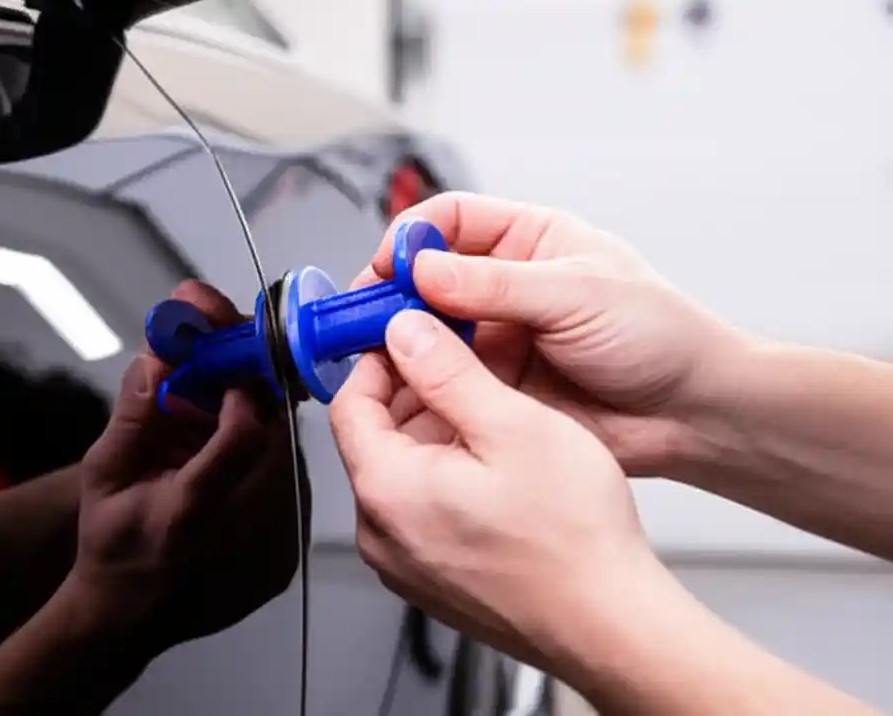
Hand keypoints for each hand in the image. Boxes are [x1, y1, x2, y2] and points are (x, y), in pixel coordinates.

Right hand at [69, 280, 305, 652]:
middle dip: (249, 399)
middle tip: (220, 382)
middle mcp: (247, 529)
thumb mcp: (103, 473)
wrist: (127, 616)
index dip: (240, 393)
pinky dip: (261, 468)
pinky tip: (227, 469)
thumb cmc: (111, 542)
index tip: (221, 373)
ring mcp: (274, 546)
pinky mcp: (287, 555)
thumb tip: (158, 354)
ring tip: (212, 434)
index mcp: (194, 509)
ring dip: (254, 432)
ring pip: (282, 460)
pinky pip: (285, 491)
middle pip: (273, 439)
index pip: (244, 436)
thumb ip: (134, 414)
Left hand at [329, 309, 674, 684]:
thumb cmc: (572, 538)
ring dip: (434, 436)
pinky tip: (496, 468)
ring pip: (400, 475)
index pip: (348, 405)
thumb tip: (404, 332)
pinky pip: (420, 512)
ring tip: (490, 415)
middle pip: (374, 440)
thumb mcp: (511, 425)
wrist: (609, 625)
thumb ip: (446, 371)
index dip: (379, 360)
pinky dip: (446, 478)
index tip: (408, 336)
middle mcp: (381, 534)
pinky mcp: (431, 581)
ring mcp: (404, 564)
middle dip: (414, 396)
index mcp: (386, 490)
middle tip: (461, 365)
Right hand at [357, 193, 745, 475]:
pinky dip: (418, 382)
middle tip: (365, 317)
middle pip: (424, 276)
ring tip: (382, 356)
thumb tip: (425, 271)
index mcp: (529, 241)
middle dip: (391, 293)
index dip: (410, 237)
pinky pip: (441, 378)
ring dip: (400, 340)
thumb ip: (497, 284)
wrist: (691, 414)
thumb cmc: (659, 337)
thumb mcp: (577, 295)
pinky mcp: (492, 387)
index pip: (449, 220)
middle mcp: (504, 287)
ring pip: (426, 330)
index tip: (387, 267)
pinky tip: (409, 390)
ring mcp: (495, 338)